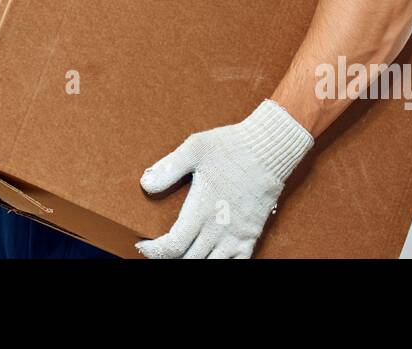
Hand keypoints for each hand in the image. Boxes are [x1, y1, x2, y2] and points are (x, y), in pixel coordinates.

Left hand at [135, 99, 313, 258]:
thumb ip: (169, 167)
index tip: (143, 245)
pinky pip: (238, 264)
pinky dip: (222, 265)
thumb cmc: (231, 147)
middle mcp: (218, 228)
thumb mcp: (195, 148)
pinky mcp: (251, 236)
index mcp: (201, 209)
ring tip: (181, 254)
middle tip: (159, 250)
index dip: (154, 252)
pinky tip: (210, 258)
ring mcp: (236, 235)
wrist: (269, 150)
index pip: (172, 246)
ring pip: (211, 264)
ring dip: (192, 262)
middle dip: (169, 258)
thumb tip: (145, 183)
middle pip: (189, 259)